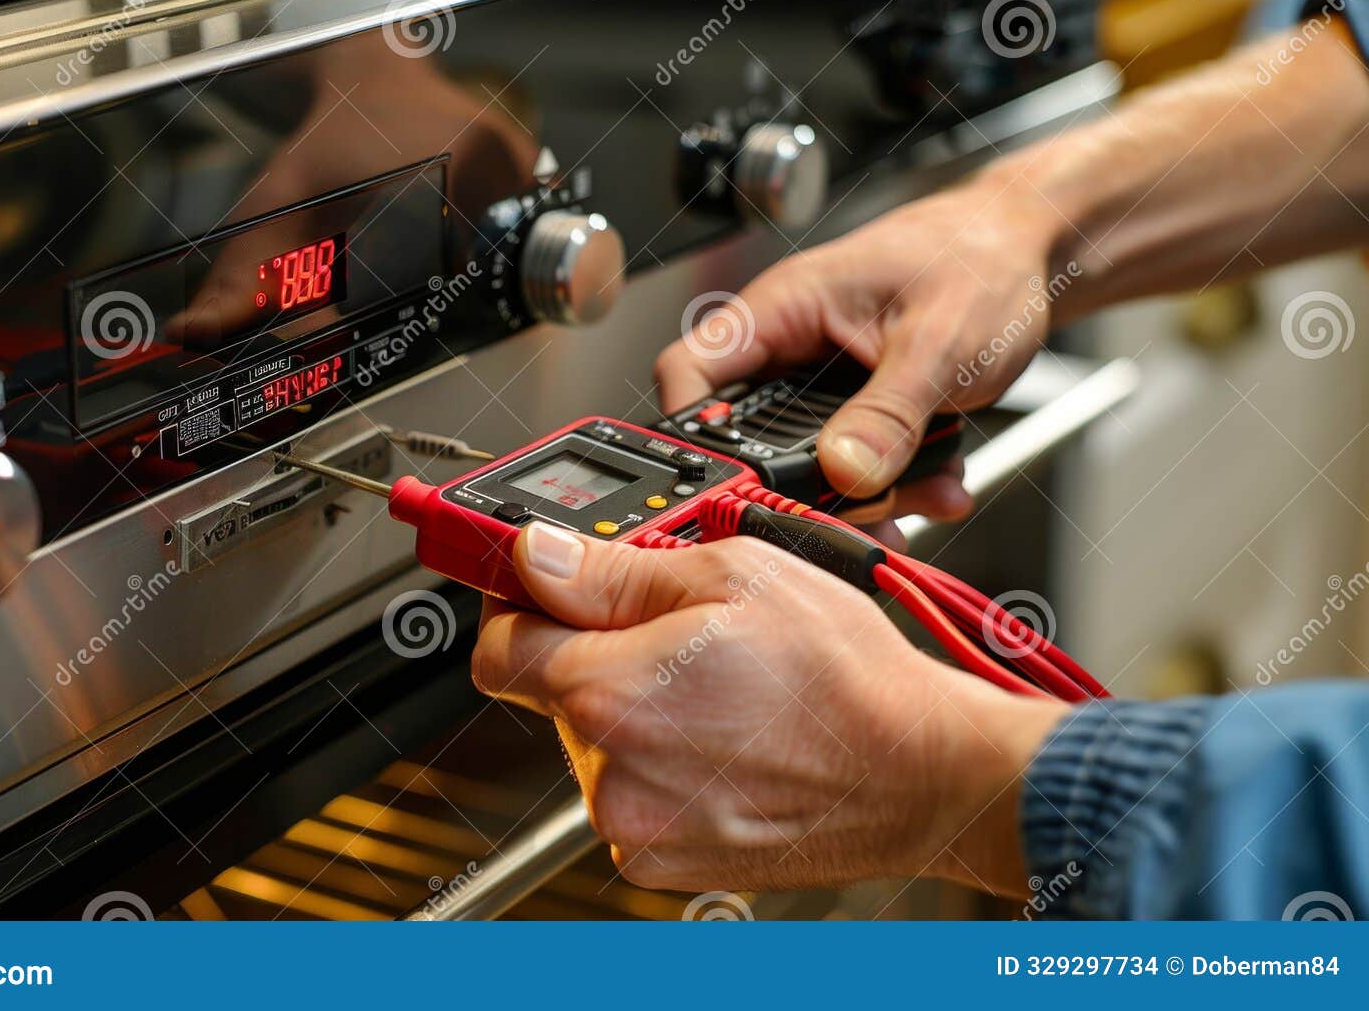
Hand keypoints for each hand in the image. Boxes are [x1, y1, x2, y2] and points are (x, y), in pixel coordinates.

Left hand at [471, 523, 1067, 895]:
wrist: (921, 774)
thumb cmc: (846, 679)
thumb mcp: (735, 574)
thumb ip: (614, 570)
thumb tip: (539, 556)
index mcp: (610, 692)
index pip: (497, 645)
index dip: (518, 601)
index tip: (540, 584)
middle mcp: (608, 772)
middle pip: (548, 690)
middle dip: (592, 649)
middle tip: (670, 627)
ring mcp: (632, 825)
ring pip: (591, 740)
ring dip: (629, 706)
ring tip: (714, 687)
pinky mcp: (661, 860)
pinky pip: (627, 790)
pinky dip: (656, 760)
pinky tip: (720, 736)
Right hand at [655, 175, 1067, 506]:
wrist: (1025, 253)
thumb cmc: (980, 260)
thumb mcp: (940, 342)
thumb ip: (891, 413)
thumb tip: (844, 471)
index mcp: (783, 307)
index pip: (691, 372)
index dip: (688, 435)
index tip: (725, 486)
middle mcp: (788, 345)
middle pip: (745, 439)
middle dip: (799, 488)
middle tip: (854, 510)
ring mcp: (817, 381)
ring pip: (802, 464)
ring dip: (861, 496)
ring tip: (918, 495)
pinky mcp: (850, 409)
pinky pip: (848, 465)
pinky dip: (892, 486)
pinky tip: (936, 482)